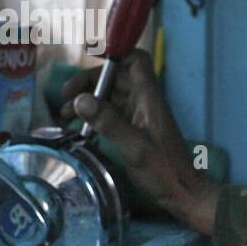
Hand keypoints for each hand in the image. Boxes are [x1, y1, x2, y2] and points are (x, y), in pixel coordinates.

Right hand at [59, 49, 218, 234]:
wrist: (182, 193)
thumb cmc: (164, 170)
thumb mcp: (134, 147)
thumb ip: (108, 122)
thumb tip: (80, 99)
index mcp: (149, 98)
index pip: (135, 60)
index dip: (114, 51)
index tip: (88, 53)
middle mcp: (144, 101)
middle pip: (115, 77)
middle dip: (89, 82)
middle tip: (65, 96)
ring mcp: (139, 114)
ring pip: (110, 95)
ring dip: (88, 100)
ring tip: (64, 115)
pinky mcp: (134, 128)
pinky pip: (111, 113)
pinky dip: (94, 116)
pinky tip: (78, 128)